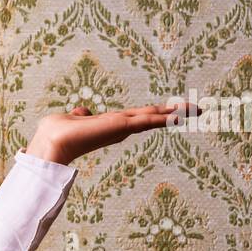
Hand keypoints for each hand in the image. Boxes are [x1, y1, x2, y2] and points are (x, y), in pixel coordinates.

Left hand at [24, 103, 195, 165]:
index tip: (174, 109)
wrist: (54, 141)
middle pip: (152, 116)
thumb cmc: (60, 132)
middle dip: (174, 113)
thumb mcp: (73, 118)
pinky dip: (164, 117)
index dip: (157, 112)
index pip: (140, 116)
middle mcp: (121, 126)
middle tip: (197, 109)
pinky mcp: (122, 128)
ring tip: (196, 109)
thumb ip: (81, 115)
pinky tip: (180, 115)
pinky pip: (148, 120)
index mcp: (112, 124)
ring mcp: (123, 128)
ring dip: (175, 113)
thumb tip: (82, 111)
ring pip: (154, 117)